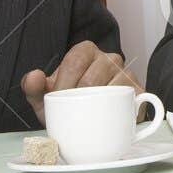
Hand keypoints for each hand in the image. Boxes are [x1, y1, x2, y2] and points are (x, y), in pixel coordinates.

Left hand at [21, 41, 138, 125]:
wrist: (88, 118)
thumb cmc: (66, 102)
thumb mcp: (44, 96)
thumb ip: (32, 86)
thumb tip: (34, 76)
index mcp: (85, 51)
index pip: (74, 61)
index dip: (63, 83)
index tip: (56, 100)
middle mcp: (109, 57)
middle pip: (93, 76)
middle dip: (77, 98)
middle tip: (69, 114)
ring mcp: (126, 73)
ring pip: (114, 87)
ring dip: (99, 107)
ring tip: (87, 119)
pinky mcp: (140, 91)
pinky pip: (135, 99)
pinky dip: (124, 112)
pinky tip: (112, 121)